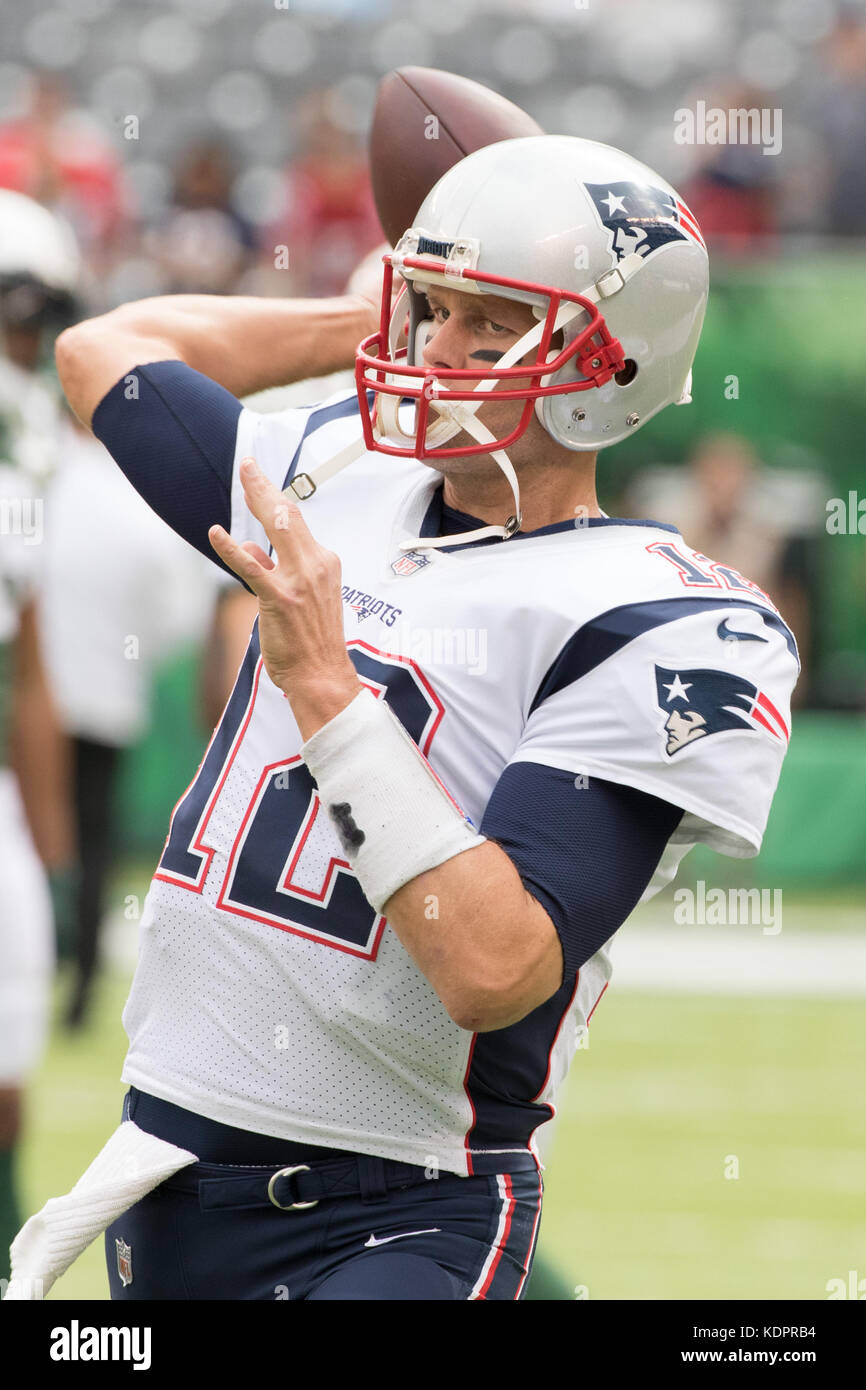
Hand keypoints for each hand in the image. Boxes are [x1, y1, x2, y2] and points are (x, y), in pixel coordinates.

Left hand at [208, 458, 361, 738]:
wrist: (323, 677)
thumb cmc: (312, 644)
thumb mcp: (302, 600)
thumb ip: (275, 570)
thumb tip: (251, 548)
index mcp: (323, 564)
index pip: (296, 525)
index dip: (274, 499)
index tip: (258, 481)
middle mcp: (316, 565)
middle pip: (289, 516)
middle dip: (266, 487)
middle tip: (249, 465)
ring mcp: (299, 581)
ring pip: (278, 529)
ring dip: (258, 500)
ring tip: (244, 479)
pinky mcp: (280, 599)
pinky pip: (253, 567)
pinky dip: (232, 548)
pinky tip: (217, 533)